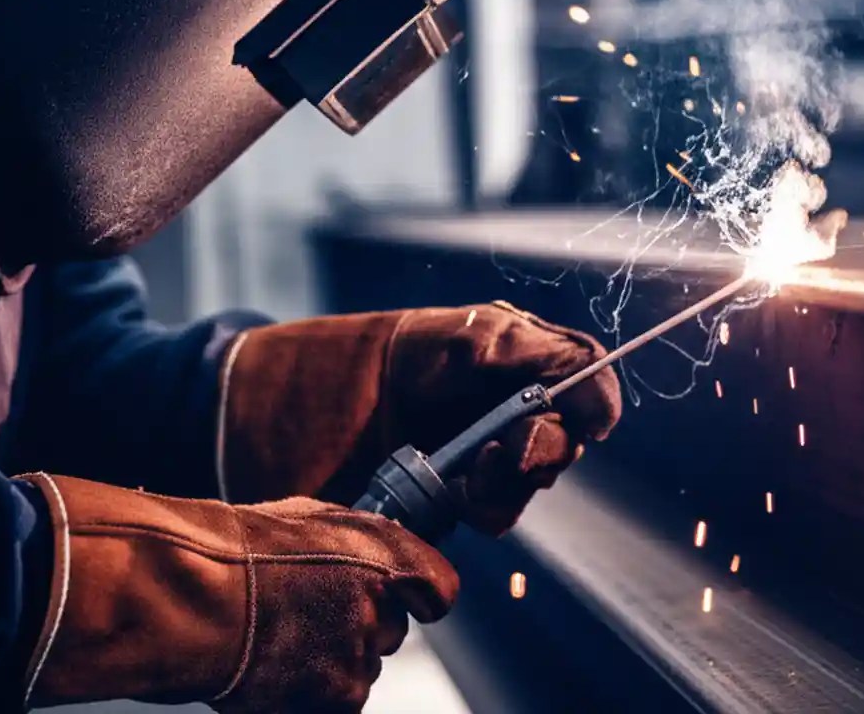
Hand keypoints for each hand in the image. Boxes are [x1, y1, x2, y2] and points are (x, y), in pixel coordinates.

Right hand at [19, 474, 456, 713]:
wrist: (190, 596)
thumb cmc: (234, 549)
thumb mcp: (306, 517)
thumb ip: (352, 537)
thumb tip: (369, 548)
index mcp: (384, 552)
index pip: (440, 586)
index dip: (425, 594)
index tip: (416, 599)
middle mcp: (382, 604)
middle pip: (391, 630)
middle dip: (360, 626)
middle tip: (308, 616)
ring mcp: (360, 655)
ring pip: (360, 667)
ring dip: (331, 661)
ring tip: (278, 640)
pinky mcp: (335, 697)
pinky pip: (337, 701)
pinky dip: (310, 693)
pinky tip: (273, 670)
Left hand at [221, 302, 622, 533]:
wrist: (261, 414)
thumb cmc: (350, 361)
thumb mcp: (452, 339)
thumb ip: (530, 352)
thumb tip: (602, 395)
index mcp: (498, 358)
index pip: (574, 380)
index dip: (591, 402)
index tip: (588, 421)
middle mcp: (485, 410)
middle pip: (558, 440)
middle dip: (544, 450)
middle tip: (510, 450)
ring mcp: (459, 462)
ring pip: (523, 490)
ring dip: (508, 488)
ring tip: (468, 476)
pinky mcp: (431, 509)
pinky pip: (479, 523)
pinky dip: (477, 514)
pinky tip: (446, 499)